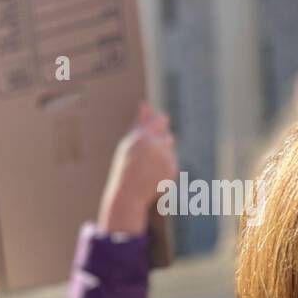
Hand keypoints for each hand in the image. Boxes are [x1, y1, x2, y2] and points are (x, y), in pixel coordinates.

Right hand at [97, 101, 176, 236]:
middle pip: (167, 136)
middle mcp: (157, 146)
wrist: (128, 195)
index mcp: (143, 137)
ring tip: (147, 167)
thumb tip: (145, 103)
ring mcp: (166, 158)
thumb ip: (140, 123)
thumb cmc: (125, 166)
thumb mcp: (129, 143)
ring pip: (170, 150)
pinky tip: (152, 176)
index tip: (153, 132)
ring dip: (162, 155)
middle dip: (161, 143)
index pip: (161, 120)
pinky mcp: (173, 169)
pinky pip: (171, 162)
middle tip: (148, 156)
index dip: (159, 125)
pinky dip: (164, 167)